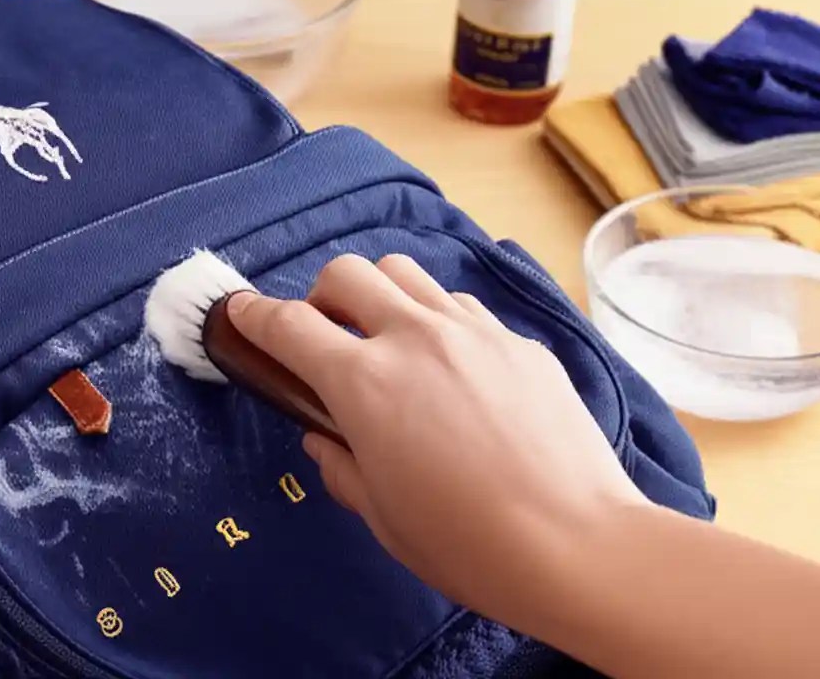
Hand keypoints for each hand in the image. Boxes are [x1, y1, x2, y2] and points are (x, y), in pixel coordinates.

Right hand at [224, 253, 647, 618]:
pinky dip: (439, 323)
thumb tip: (326, 439)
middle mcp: (414, 338)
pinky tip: (455, 370)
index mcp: (363, 383)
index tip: (240, 314)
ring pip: (407, 274)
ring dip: (382, 297)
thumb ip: (340, 466)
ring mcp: (474, 332)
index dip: (253, 315)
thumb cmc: (466, 544)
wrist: (578, 545)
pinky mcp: (521, 343)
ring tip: (391, 342)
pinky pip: (463, 308)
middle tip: (328, 338)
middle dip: (322, 297)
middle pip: (347, 273)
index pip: (288, 324)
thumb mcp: (381, 516)